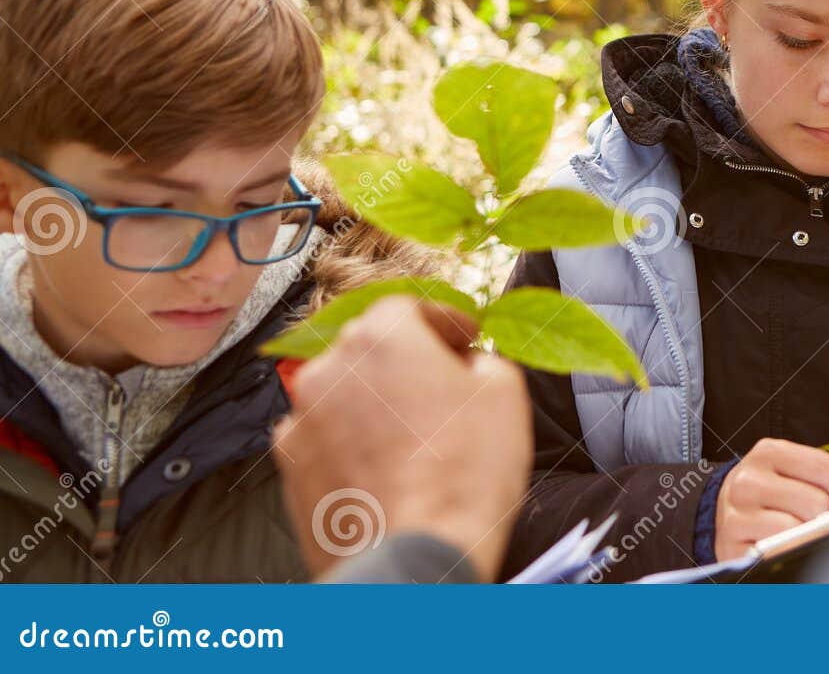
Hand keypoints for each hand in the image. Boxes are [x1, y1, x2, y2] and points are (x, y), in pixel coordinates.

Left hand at [272, 295, 532, 580]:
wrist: (414, 559)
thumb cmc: (465, 471)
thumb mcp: (505, 392)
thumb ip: (483, 359)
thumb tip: (468, 366)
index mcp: (379, 335)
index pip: (408, 306)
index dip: (443, 321)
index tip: (467, 339)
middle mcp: (327, 368)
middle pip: (369, 348)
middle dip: (405, 361)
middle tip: (443, 386)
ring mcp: (299, 421)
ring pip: (343, 394)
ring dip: (373, 403)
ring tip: (413, 436)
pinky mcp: (287, 471)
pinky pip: (324, 440)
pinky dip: (349, 445)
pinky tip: (383, 470)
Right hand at [714, 437, 828, 560]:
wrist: (722, 513)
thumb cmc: (767, 493)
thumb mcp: (788, 472)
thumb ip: (819, 481)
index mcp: (767, 453)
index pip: (824, 468)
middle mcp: (748, 480)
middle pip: (816, 503)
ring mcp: (737, 515)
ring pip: (800, 530)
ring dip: (811, 539)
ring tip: (808, 538)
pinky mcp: (732, 547)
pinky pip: (779, 554)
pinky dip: (793, 556)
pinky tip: (793, 552)